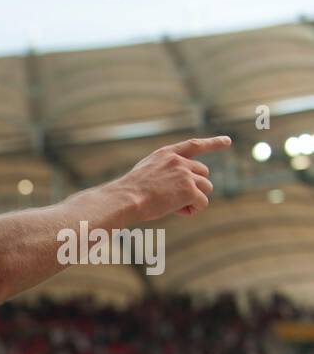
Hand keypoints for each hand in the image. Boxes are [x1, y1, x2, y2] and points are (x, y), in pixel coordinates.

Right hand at [116, 136, 230, 220]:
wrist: (126, 198)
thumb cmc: (129, 192)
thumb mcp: (146, 173)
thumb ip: (165, 172)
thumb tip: (182, 187)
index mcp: (166, 154)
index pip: (194, 145)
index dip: (213, 143)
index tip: (227, 142)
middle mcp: (179, 161)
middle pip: (203, 173)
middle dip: (195, 186)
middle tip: (175, 200)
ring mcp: (185, 175)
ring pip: (206, 187)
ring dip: (194, 199)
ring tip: (174, 206)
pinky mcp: (189, 190)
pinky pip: (202, 202)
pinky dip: (193, 210)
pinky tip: (178, 211)